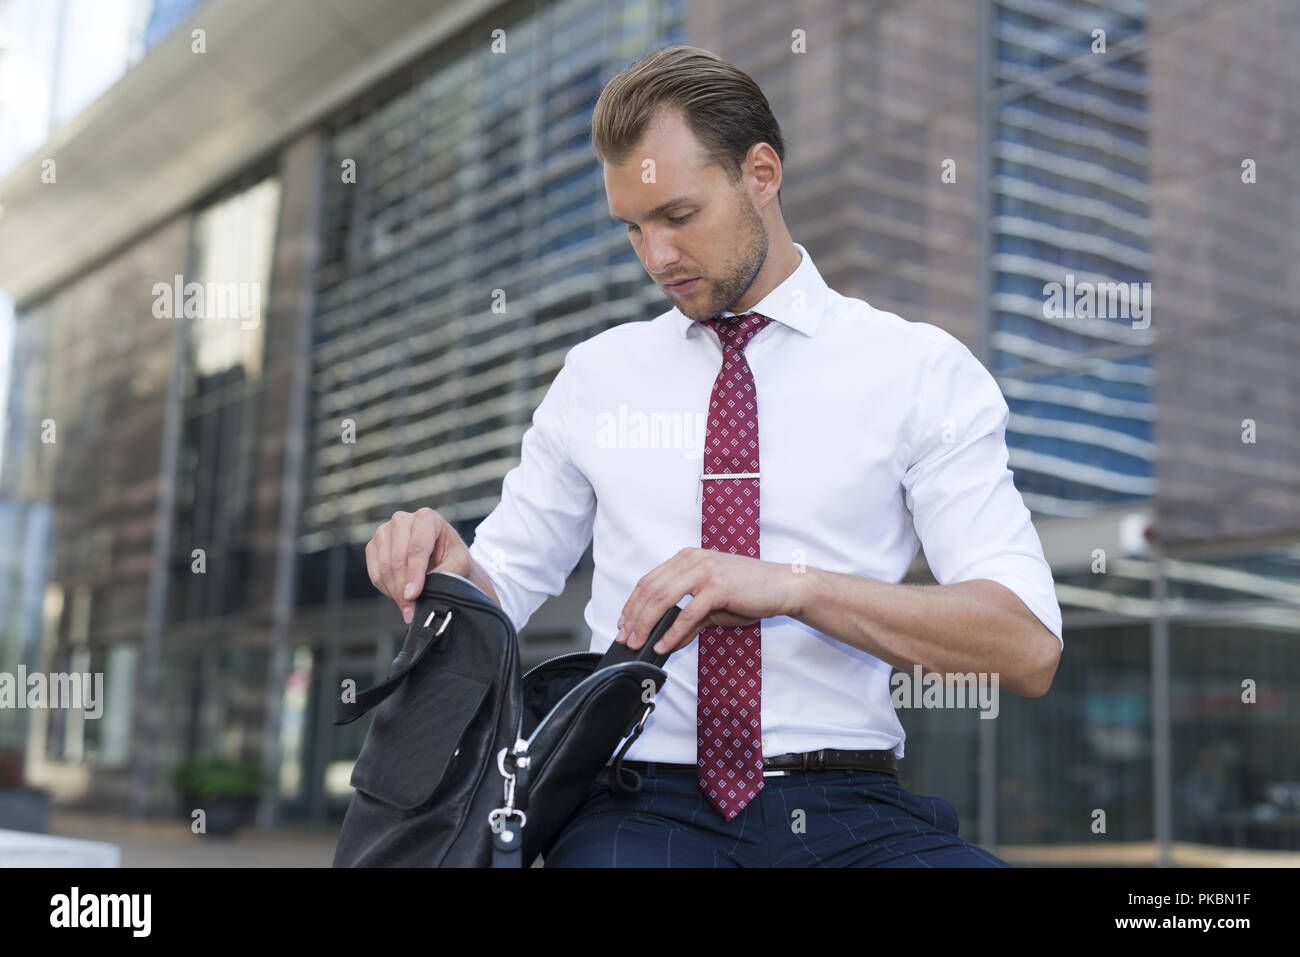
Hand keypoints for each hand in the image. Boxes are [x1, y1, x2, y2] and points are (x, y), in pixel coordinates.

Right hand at [365, 507, 469, 623]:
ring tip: (409, 606)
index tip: (413, 595)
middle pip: (398, 560)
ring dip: (395, 592)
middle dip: (404, 589)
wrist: (440, 553)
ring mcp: (384, 531)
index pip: (417, 548)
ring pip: (384, 568)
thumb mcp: (459, 562)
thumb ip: (446, 573)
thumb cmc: (451, 556)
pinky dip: (387, 589)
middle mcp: (402, 520)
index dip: (414, 574)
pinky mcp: (373, 546)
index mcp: (426, 518)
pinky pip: (375, 574)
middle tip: (412, 610)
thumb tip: (422, 591)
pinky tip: (400, 595)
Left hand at [613, 547, 801, 655]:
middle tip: (626, 638)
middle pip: (650, 589)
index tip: (623, 623)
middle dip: (634, 617)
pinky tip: (665, 645)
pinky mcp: (717, 587)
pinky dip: (673, 632)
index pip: (649, 580)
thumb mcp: (712, 605)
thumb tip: (666, 640)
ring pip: (663, 598)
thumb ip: (688, 620)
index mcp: (687, 558)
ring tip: (638, 643)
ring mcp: (705, 571)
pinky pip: (688, 613)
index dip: (632, 603)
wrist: (783, 586)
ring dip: (646, 624)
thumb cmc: (750, 592)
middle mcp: (692, 560)